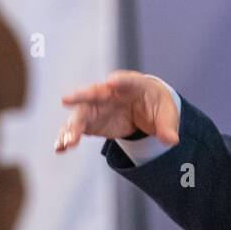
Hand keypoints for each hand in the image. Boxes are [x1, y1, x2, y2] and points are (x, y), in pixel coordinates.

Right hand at [54, 71, 178, 152]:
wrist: (143, 108)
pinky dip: (67, 138)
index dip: (120, 81)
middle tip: (66, 99)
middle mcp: (110, 92)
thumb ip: (167, 127)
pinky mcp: (90, 122)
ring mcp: (98, 107)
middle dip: (81, 95)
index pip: (127, 81)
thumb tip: (171, 141)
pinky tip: (59, 148)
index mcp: (133, 85)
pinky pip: (76, 129)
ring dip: (72, 127)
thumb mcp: (167, 114)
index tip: (112, 82)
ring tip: (67, 141)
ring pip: (81, 114)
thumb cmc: (155, 105)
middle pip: (94, 92)